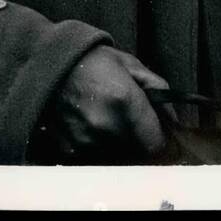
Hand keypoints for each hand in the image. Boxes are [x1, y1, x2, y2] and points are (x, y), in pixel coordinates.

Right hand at [40, 46, 168, 162]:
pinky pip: (96, 158)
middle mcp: (106, 128)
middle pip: (140, 154)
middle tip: (141, 128)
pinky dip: (101, 149)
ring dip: (124, 148)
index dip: (164, 141)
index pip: (157, 143)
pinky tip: (97, 129)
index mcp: (125, 102)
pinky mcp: (69, 151)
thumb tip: (172, 117)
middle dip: (144, 143)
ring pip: (119, 159)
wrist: (48, 66)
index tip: (164, 136)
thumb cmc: (93, 61)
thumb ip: (157, 89)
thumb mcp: (131, 65)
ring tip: (115, 124)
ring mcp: (86, 142)